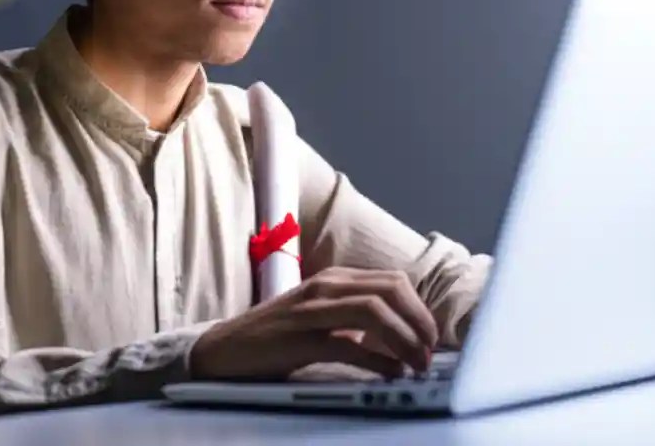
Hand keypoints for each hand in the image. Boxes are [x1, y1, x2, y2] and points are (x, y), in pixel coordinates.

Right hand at [189, 267, 438, 380]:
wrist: (224, 349)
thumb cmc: (276, 338)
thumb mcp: (321, 318)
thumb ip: (355, 319)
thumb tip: (399, 336)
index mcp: (334, 280)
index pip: (393, 281)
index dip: (420, 308)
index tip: (430, 337)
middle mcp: (325, 287)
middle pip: (391, 290)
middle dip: (419, 321)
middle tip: (430, 351)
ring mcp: (312, 311)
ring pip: (375, 311)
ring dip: (404, 339)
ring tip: (417, 364)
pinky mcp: (300, 339)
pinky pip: (349, 345)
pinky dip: (378, 360)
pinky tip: (391, 373)